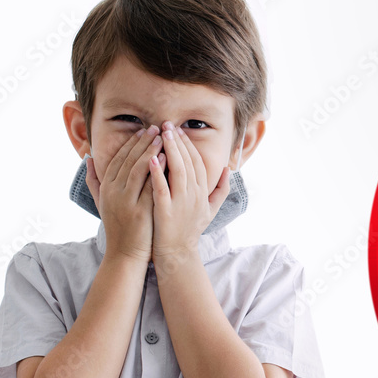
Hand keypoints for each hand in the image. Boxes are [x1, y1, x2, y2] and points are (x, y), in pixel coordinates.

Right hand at [85, 126, 161, 262]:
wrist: (125, 254)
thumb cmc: (118, 227)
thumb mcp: (101, 203)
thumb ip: (94, 181)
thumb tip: (88, 159)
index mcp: (106, 188)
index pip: (118, 159)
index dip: (130, 144)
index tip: (143, 131)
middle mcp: (113, 193)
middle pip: (128, 160)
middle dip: (143, 142)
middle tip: (156, 127)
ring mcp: (126, 202)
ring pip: (138, 169)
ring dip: (150, 151)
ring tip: (163, 138)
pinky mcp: (140, 211)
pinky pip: (150, 186)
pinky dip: (158, 170)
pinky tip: (167, 158)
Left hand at [148, 121, 229, 264]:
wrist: (178, 253)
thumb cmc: (191, 229)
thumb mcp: (211, 209)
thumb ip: (221, 189)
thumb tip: (227, 170)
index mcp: (203, 192)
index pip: (197, 161)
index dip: (188, 144)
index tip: (177, 130)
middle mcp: (195, 195)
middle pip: (188, 162)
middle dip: (177, 141)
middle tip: (167, 124)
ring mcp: (181, 203)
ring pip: (177, 171)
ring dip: (169, 151)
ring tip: (160, 135)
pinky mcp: (166, 211)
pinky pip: (162, 188)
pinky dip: (157, 173)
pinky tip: (150, 159)